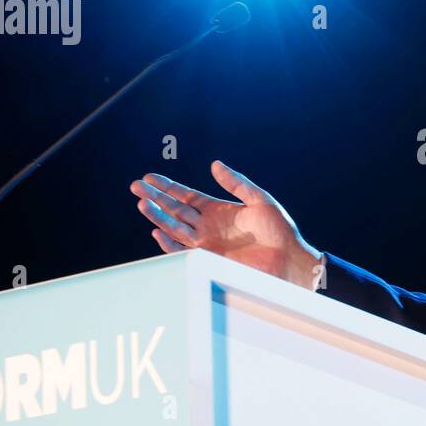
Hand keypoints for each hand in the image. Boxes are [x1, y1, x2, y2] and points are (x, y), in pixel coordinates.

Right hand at [129, 160, 322, 289]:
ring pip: (174, 228)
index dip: (168, 187)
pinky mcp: (209, 260)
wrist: (289, 259)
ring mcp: (207, 244)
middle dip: (155, 198)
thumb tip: (214, 165)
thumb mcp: (259, 200)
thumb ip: (236, 183)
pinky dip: (169, 243)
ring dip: (157, 216)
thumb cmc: (280, 230)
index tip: (150, 177)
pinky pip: (183, 251)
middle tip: (136, 186)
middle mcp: (208, 226)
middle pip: (175, 210)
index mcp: (218, 210)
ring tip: (141, 203)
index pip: (186, 196)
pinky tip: (157, 232)